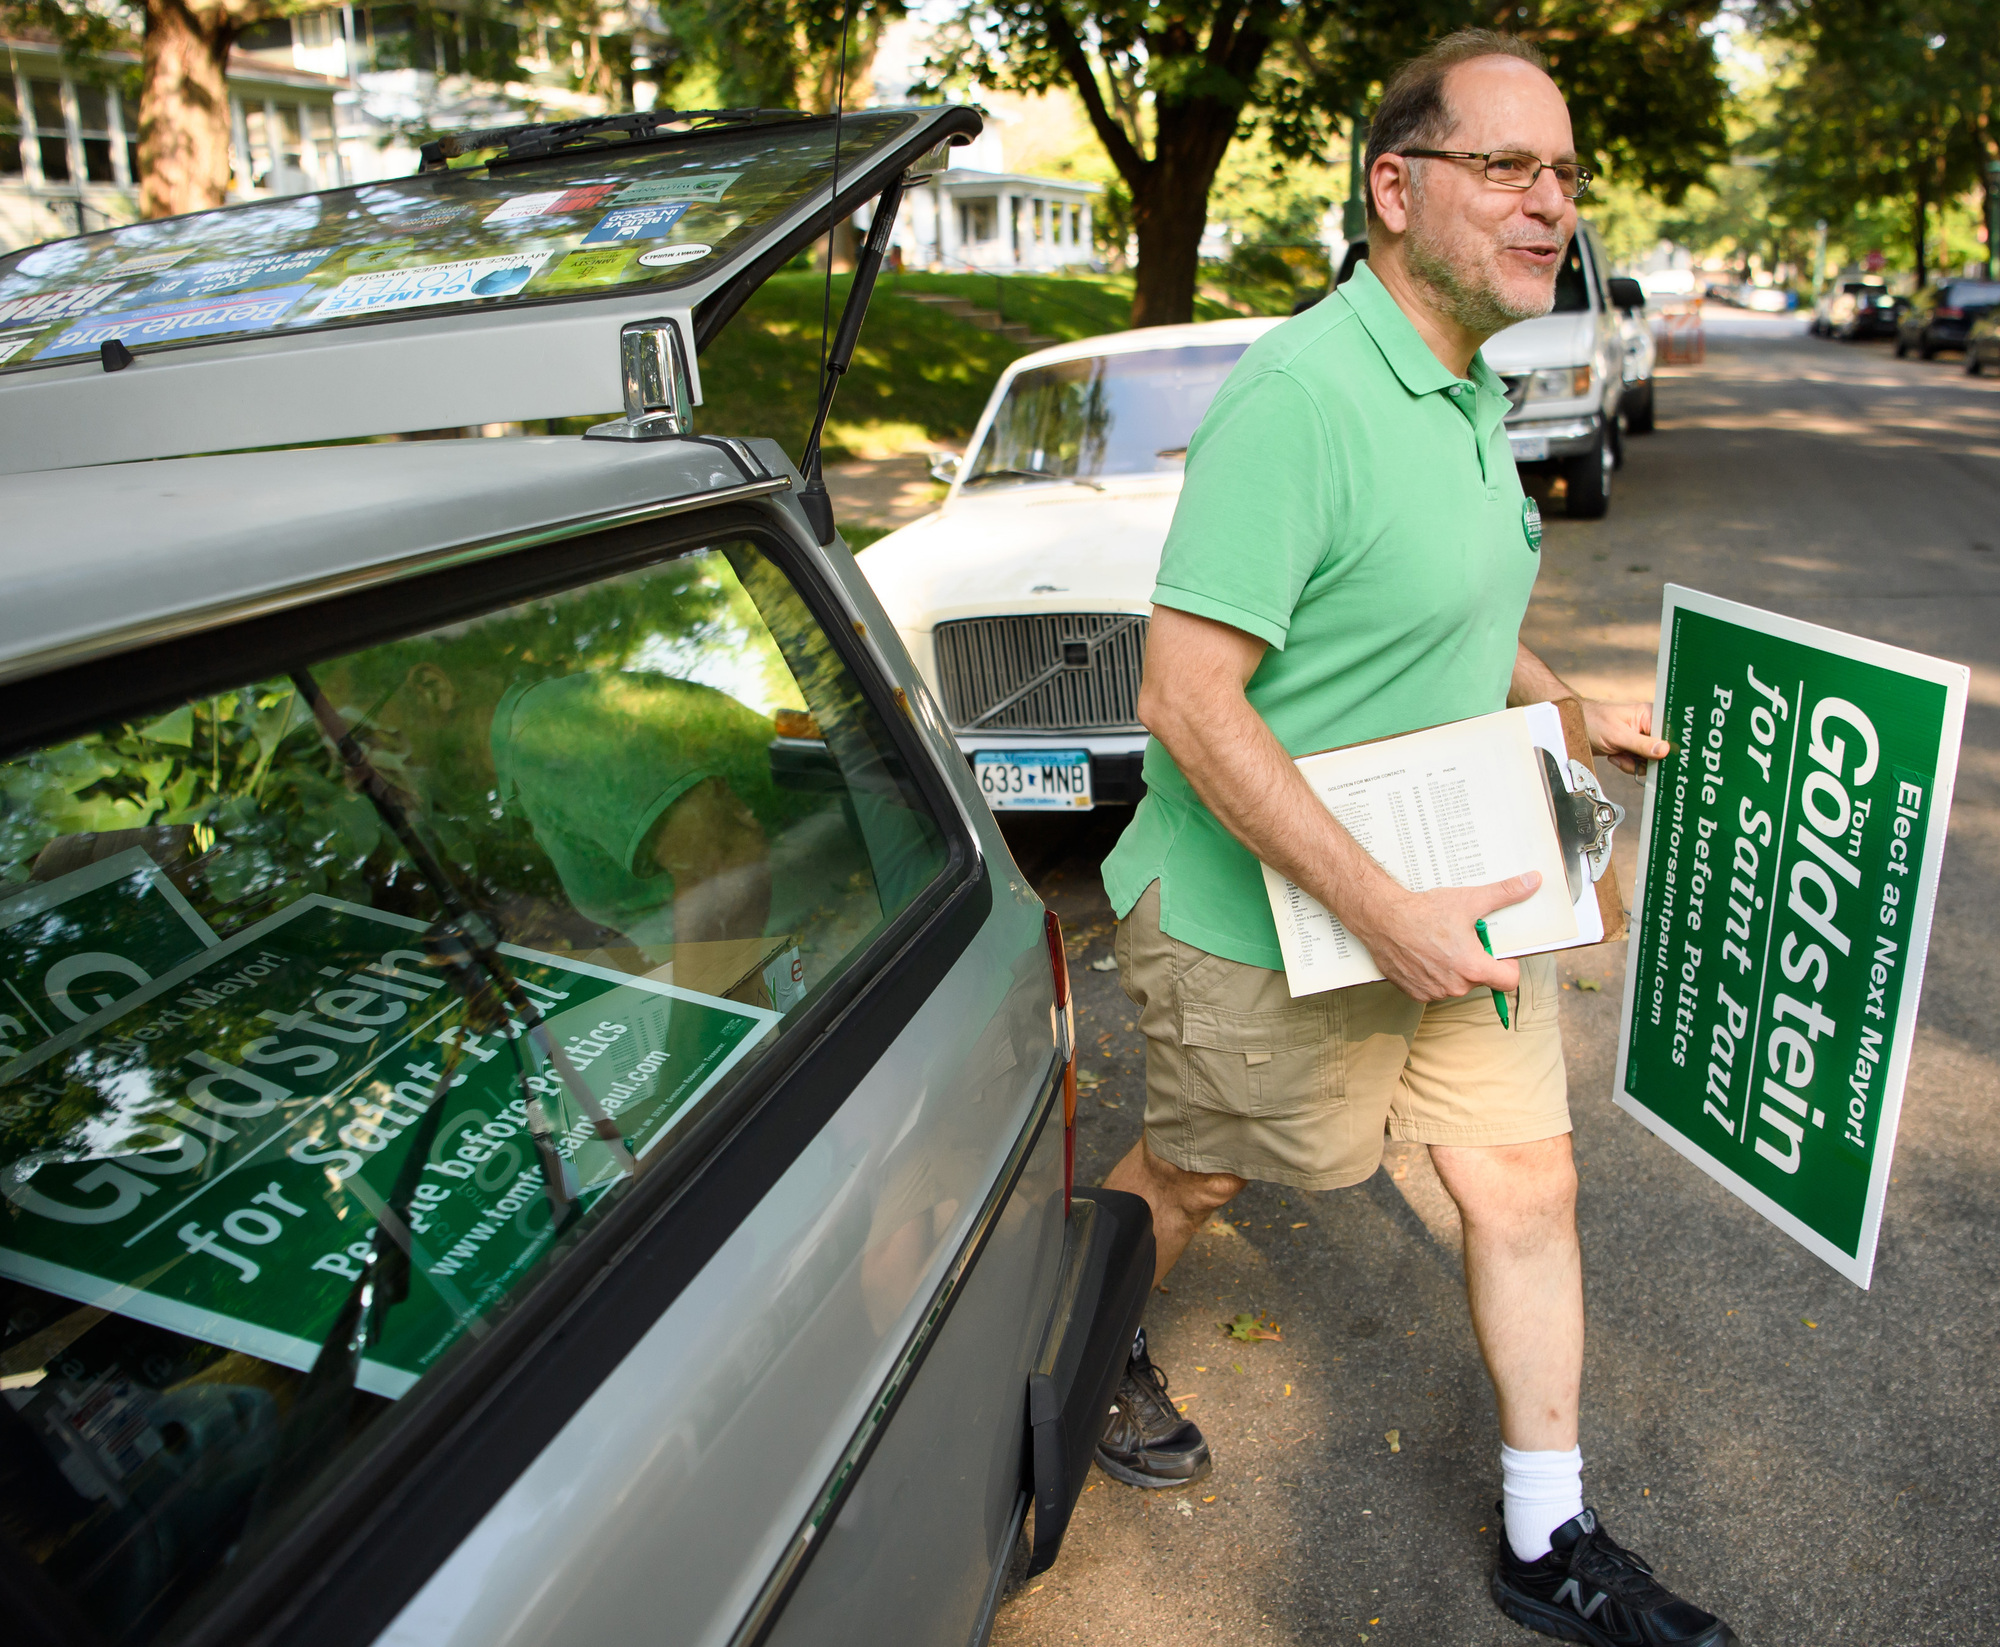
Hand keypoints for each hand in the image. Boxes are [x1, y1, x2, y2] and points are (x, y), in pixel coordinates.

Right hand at [1341, 872, 1541, 1002]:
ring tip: (1440, 944)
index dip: (1508, 966)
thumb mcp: (1469, 900)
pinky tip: (1424, 954)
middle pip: (1480, 979)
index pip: (1509, 981)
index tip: (1498, 952)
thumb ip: (1505, 893)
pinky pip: (1435, 988)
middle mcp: (1455, 986)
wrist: (1382, 918)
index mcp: (1474, 968)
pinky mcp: (1415, 993)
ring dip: (1454, 968)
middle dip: (1476, 961)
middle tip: (1461, 938)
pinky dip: (1433, 975)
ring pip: (1456, 984)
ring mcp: (1434, 992)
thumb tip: (1532, 881)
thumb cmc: (1423, 911)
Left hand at [1582, 700, 1670, 775]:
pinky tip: (1616, 757)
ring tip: (1619, 754)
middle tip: (1630, 756)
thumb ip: (1641, 744)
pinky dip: (1628, 765)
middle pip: (1664, 751)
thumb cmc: (1593, 722)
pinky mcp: (1636, 750)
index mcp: (1651, 715)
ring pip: (1652, 761)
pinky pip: (1641, 765)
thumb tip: (1664, 750)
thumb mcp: (1618, 735)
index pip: (1671, 733)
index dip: (1668, 748)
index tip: (1659, 758)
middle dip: (1646, 759)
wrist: (1575, 729)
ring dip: (1634, 763)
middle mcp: (1650, 726)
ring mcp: (1644, 739)